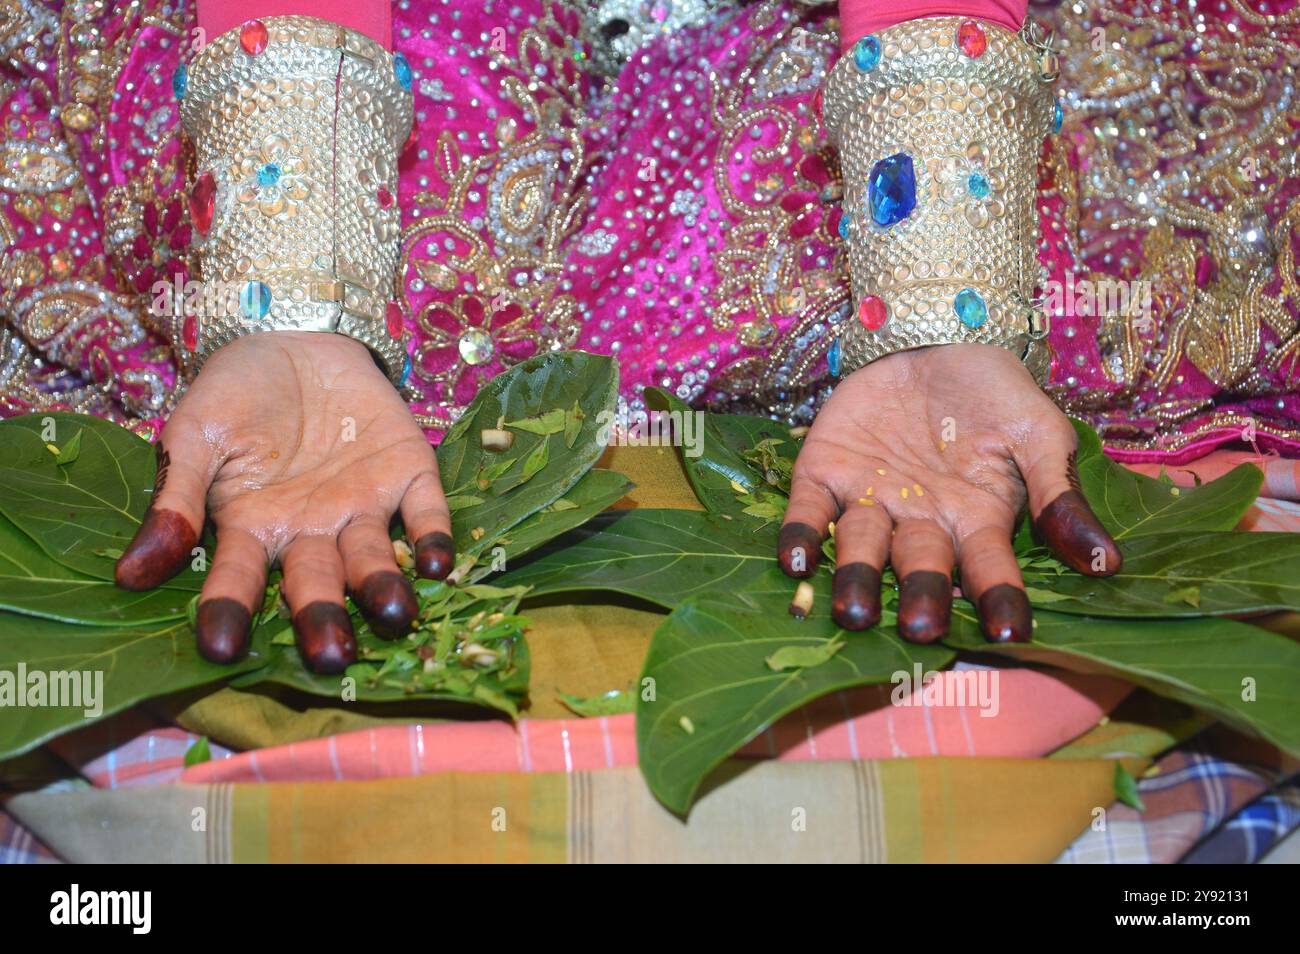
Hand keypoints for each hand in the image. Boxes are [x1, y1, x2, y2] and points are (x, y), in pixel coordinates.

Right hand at [114, 332, 453, 672]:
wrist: (296, 340)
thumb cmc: (237, 395)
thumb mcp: (194, 436)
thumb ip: (178, 498)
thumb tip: (132, 573)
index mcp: (255, 529)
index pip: (240, 580)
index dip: (231, 611)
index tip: (221, 648)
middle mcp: (312, 532)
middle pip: (318, 584)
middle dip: (325, 619)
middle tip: (333, 657)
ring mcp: (363, 508)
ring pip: (374, 559)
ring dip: (386, 588)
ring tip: (397, 614)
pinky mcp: (409, 475)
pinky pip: (425, 514)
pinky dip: (434, 537)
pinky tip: (441, 562)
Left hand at [778, 343, 1120, 642]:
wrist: (932, 335)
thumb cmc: (992, 393)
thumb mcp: (1039, 433)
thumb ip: (1059, 494)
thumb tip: (1107, 561)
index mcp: (976, 521)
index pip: (989, 568)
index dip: (999, 597)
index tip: (1010, 633)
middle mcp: (919, 523)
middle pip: (919, 568)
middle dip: (920, 597)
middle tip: (920, 628)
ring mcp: (869, 503)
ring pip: (861, 550)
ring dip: (856, 580)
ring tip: (851, 610)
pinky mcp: (823, 476)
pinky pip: (808, 513)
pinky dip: (800, 536)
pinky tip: (795, 559)